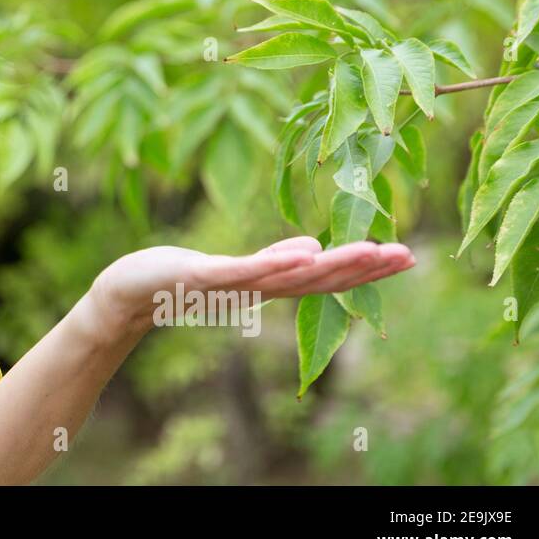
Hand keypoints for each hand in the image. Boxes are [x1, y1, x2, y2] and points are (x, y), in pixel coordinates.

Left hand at [90, 236, 415, 337]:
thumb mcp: (233, 265)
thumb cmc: (179, 276)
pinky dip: (274, 263)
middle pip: (318, 281)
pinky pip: (243, 271)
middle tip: (409, 255)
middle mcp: (255, 290)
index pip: (324, 277)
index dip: (365, 269)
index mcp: (265, 284)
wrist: (129, 292)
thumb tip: (315, 246)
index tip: (406, 256)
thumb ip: (274, 259)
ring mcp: (230, 285)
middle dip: (364, 269)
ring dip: (332, 265)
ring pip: (289, 277)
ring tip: (372, 250)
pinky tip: (306, 252)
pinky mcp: (201, 276)